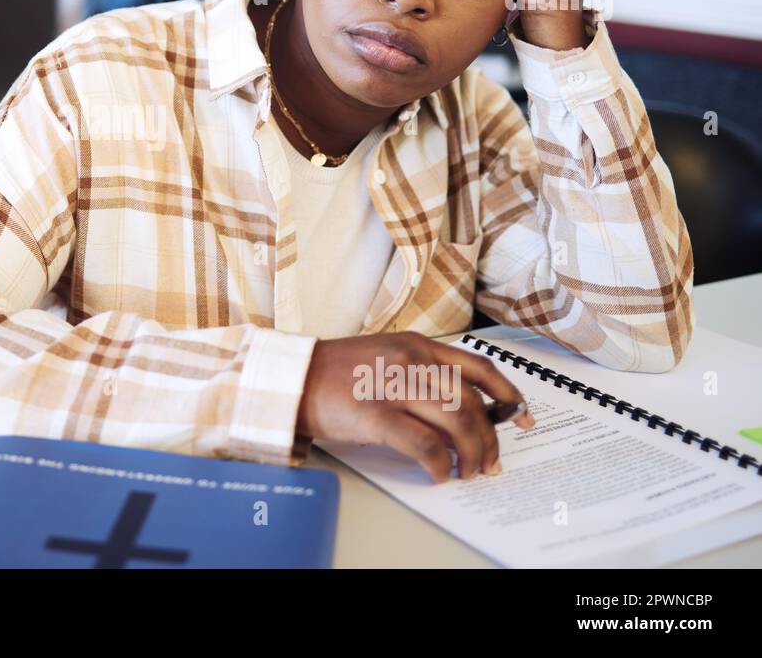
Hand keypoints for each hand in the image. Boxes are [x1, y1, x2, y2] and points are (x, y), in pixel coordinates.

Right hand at [296, 332, 534, 482]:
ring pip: (456, 422)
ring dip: (470, 454)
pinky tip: (440, 473)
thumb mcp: (385, 355)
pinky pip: (425, 444)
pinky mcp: (376, 414)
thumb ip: (421, 371)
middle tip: (491, 461)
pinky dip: (440, 463)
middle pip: (471, 402)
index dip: (508, 394)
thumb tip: (460, 409)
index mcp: (417, 344)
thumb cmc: (336, 372)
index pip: (478, 367)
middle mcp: (411, 360)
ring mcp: (394, 385)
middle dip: (490, 438)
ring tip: (469, 471)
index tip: (524, 417)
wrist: (293, 378)